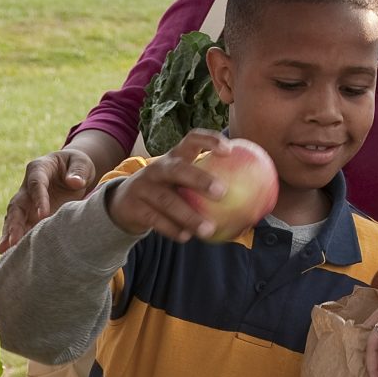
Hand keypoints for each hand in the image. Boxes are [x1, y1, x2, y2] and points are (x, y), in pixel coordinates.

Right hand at [0, 148, 100, 251]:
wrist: (70, 172)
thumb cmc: (76, 165)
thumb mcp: (81, 163)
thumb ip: (78, 171)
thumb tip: (74, 183)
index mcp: (39, 168)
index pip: (36, 183)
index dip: (39, 199)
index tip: (43, 215)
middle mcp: (27, 186)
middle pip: (17, 204)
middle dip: (14, 222)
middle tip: (13, 240)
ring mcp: (27, 202)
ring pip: (14, 218)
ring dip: (9, 234)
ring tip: (3, 250)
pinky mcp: (30, 215)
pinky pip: (21, 228)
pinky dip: (17, 240)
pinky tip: (12, 254)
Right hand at [105, 131, 222, 240]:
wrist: (123, 204)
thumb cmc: (166, 192)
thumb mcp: (181, 182)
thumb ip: (207, 185)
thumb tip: (254, 200)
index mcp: (174, 157)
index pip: (192, 139)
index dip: (210, 141)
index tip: (230, 150)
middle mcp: (157, 168)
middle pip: (178, 169)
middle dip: (200, 179)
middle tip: (223, 192)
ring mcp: (143, 187)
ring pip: (167, 200)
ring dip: (189, 215)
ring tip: (209, 229)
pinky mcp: (134, 207)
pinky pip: (156, 220)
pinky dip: (172, 229)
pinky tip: (187, 237)